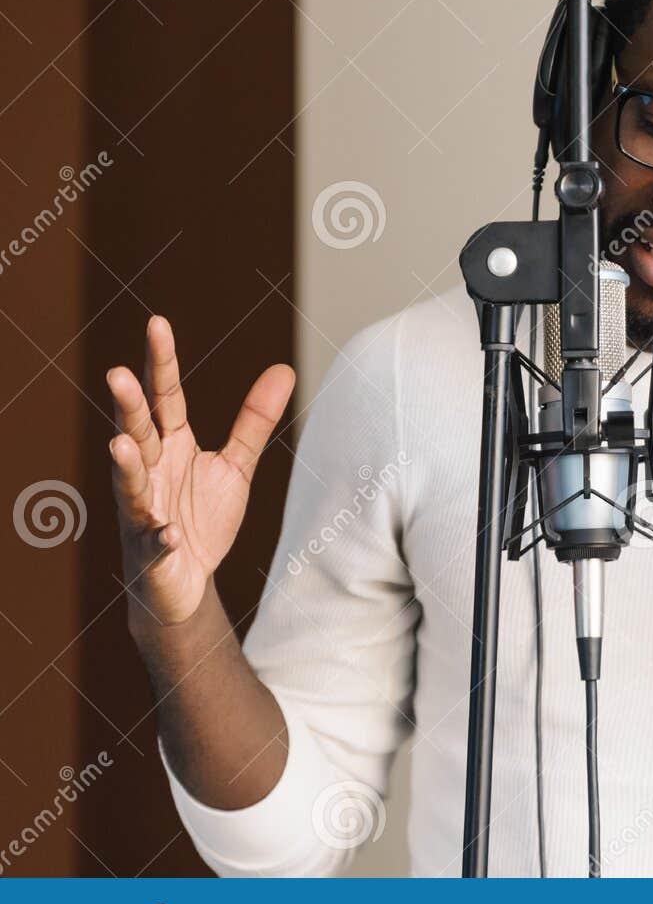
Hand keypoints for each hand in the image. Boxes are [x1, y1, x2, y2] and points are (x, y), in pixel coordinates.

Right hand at [107, 316, 294, 625]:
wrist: (186, 581)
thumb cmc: (201, 518)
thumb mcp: (236, 466)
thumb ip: (255, 421)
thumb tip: (284, 367)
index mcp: (171, 445)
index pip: (165, 397)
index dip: (161, 362)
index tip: (157, 322)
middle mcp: (150, 472)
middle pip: (139, 432)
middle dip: (128, 406)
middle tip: (117, 374)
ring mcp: (144, 511)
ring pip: (131, 484)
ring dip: (127, 466)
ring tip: (120, 443)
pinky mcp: (151, 552)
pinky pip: (154, 543)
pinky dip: (158, 537)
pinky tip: (166, 532)